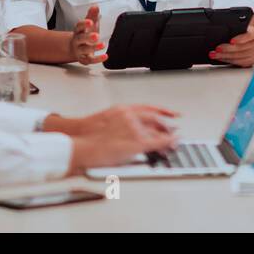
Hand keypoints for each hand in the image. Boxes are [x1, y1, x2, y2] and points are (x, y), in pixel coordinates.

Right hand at [64, 105, 181, 172]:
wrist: (79, 141)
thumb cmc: (88, 133)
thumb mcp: (106, 118)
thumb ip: (121, 119)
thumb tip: (129, 125)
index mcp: (124, 109)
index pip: (149, 108)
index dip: (163, 111)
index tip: (173, 114)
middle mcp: (131, 116)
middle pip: (156, 119)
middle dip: (167, 125)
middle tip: (174, 129)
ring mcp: (133, 129)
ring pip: (157, 131)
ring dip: (167, 136)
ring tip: (172, 140)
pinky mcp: (135, 142)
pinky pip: (156, 142)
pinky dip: (166, 143)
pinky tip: (170, 144)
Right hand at [70, 5, 106, 64]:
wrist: (74, 48)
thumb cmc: (84, 34)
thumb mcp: (88, 24)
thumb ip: (92, 15)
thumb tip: (95, 6)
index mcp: (78, 31)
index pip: (78, 26)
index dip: (84, 24)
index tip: (90, 21)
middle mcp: (77, 41)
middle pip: (80, 39)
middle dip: (87, 37)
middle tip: (96, 36)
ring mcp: (80, 50)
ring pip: (84, 50)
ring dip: (93, 48)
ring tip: (102, 44)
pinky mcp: (84, 59)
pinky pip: (89, 60)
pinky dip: (97, 59)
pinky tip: (105, 56)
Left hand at [210, 15, 253, 66]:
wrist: (249, 33)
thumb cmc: (242, 29)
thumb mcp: (238, 25)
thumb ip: (232, 28)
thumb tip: (218, 30)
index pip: (248, 36)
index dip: (240, 39)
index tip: (231, 41)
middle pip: (242, 48)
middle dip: (227, 50)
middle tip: (217, 49)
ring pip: (240, 57)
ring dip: (225, 56)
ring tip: (215, 55)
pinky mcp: (251, 60)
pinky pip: (239, 63)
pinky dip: (228, 60)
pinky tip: (221, 58)